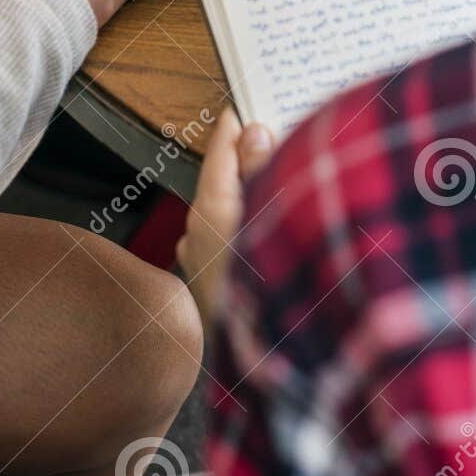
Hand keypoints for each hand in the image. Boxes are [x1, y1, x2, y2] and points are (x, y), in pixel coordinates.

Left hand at [177, 107, 275, 328]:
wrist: (267, 367)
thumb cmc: (276, 289)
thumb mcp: (277, 216)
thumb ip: (264, 171)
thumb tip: (254, 133)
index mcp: (213, 212)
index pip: (220, 155)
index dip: (231, 130)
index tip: (239, 108)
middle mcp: (198, 235)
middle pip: (218, 185)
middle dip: (238, 163)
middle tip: (262, 138)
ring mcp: (199, 265)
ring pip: (217, 217)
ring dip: (237, 198)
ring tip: (264, 182)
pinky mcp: (207, 289)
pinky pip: (219, 244)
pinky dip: (236, 228)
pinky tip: (254, 231)